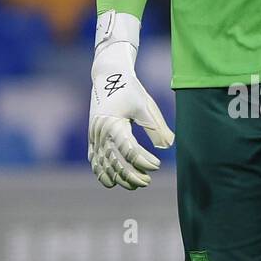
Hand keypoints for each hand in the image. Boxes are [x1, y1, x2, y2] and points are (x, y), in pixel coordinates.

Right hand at [88, 39, 173, 188]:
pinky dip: (102, 173)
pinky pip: (94, 161)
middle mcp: (101, 132)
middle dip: (132, 175)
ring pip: (104, 165)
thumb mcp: (146, 106)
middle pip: (115, 162)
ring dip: (119, 178)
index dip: (144, 161)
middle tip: (148, 181)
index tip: (157, 166)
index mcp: (114, 123)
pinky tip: (114, 182)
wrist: (108, 76)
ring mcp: (94, 136)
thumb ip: (156, 127)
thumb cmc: (130, 90)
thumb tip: (168, 146)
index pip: (129, 150)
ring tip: (136, 184)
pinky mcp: (92, 138)